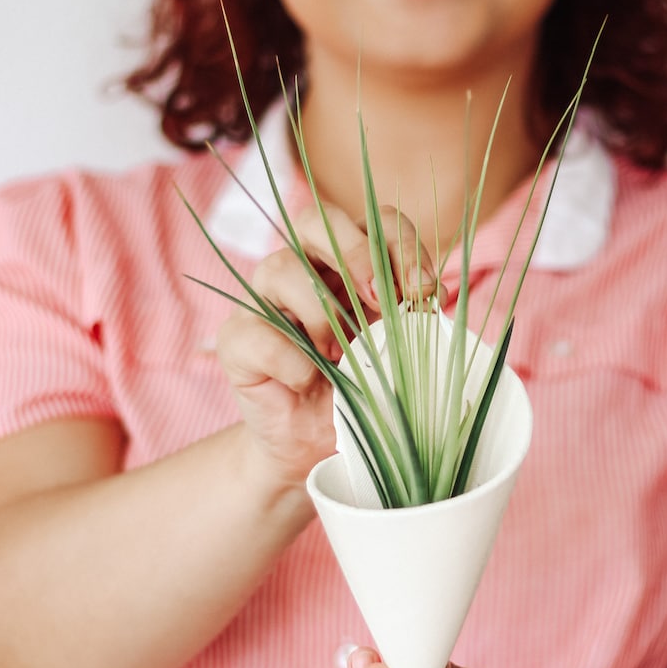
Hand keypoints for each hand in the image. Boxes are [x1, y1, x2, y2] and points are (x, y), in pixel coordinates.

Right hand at [215, 204, 439, 486]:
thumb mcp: (395, 354)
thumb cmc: (359, 393)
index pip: (375, 222)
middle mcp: (303, 270)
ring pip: (282, 268)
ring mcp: (264, 301)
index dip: (402, 245)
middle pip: (317, 220)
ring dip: (322, 313)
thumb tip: (429, 298)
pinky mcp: (237, 340)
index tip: (426, 292)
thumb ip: (408, 320)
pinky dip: (293, 361)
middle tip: (380, 299)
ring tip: (340, 356)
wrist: (314, 446)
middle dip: (356, 253)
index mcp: (348, 266)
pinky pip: (259, 333)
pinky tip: (307, 382)